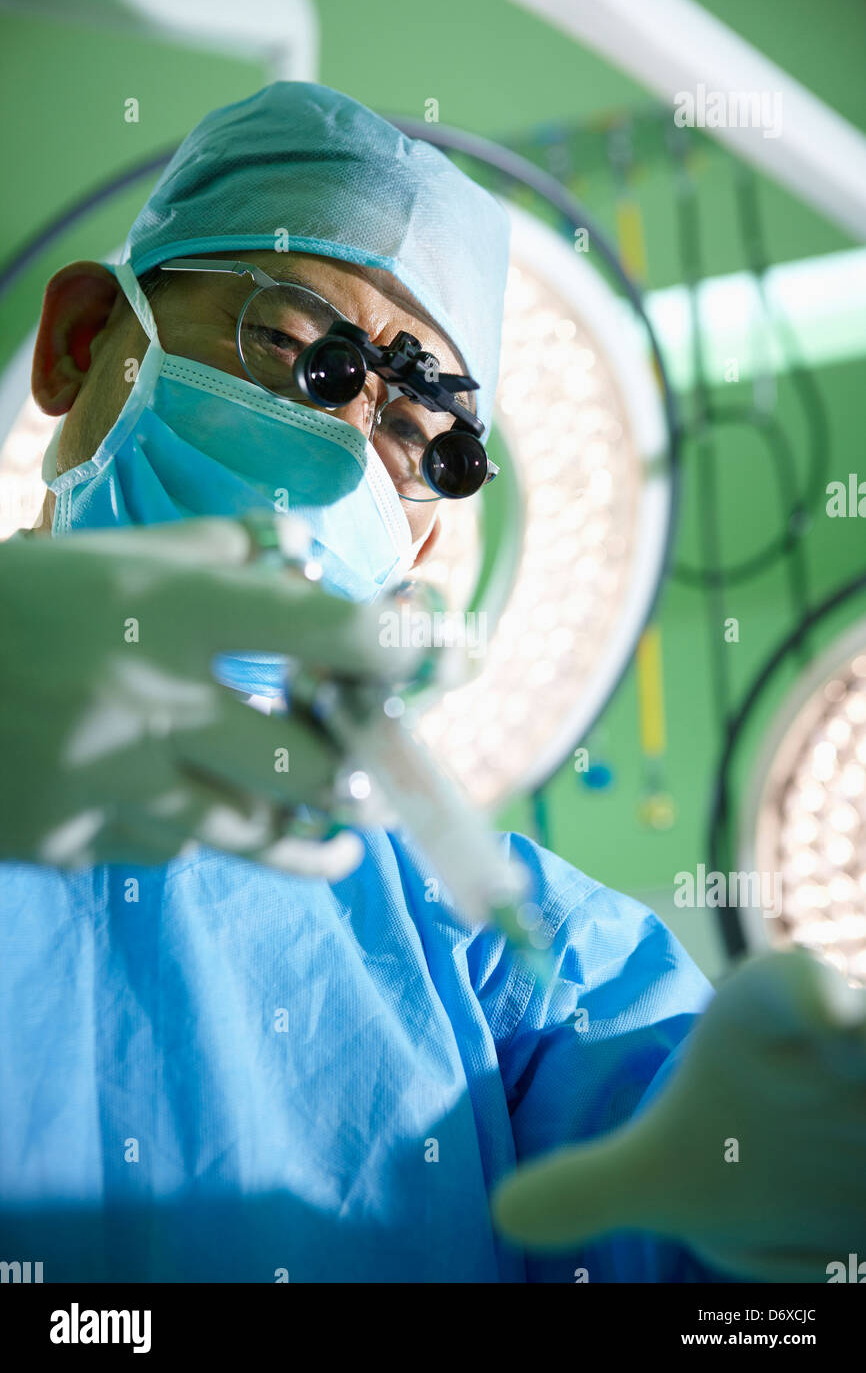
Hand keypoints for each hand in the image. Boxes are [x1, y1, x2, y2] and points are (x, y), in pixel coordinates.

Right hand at [0, 515, 418, 874]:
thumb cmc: (4, 602)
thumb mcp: (104, 554)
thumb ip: (216, 552)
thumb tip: (303, 553)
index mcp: (163, 611)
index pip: (325, 630)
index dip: (401, 644)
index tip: (445, 654)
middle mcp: (149, 704)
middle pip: (307, 768)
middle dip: (362, 779)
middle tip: (387, 783)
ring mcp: (108, 786)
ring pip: (249, 835)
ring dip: (309, 842)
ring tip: (346, 845)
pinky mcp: (69, 844)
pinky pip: (164, 850)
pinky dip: (193, 835)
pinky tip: (197, 819)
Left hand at [492, 951, 865, 1280]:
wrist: (826, 1156)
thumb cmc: (746, 1152)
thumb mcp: (678, 1171)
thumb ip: (593, 1184)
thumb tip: (501, 1210)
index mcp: (770, 1026)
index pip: (788, 993)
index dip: (806, 997)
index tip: (813, 1003)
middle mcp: (846, 1039)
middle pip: (863, 1030)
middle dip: (862, 1035)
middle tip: (840, 1028)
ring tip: (860, 1085)